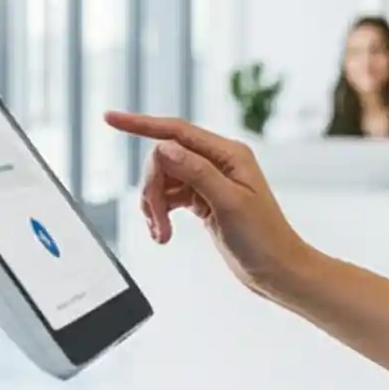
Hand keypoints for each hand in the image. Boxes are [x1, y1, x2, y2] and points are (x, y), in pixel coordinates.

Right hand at [104, 112, 313, 296]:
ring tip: (160, 233)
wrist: (277, 270)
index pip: (176, 130)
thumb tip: (165, 147)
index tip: (111, 118)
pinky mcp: (203, 199)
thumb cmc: (263, 239)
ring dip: (154, 205)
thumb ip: (197, 173)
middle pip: (164, 159)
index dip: (141, 124)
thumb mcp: (230, 204)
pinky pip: (170, 196)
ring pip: (164, 179)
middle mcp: (218, 162)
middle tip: (155, 221)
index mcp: (228, 154)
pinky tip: (163, 233)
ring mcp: (209, 180)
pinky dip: (161, 213)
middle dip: (152, 189)